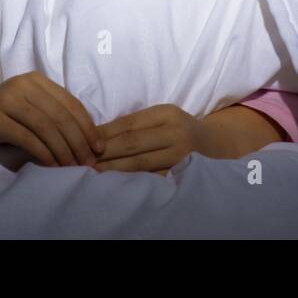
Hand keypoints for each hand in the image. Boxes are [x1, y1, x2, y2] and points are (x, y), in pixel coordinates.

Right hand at [0, 72, 104, 166]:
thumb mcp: (28, 108)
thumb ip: (52, 115)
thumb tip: (88, 140)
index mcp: (36, 80)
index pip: (71, 103)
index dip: (88, 127)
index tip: (98, 148)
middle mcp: (23, 85)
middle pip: (61, 116)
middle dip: (79, 143)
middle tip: (88, 164)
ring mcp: (7, 100)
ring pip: (47, 128)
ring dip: (64, 151)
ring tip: (72, 168)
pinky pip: (28, 138)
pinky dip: (45, 154)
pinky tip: (53, 166)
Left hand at [92, 104, 214, 175]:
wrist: (214, 145)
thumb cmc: (179, 129)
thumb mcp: (162, 118)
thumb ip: (137, 124)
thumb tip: (98, 134)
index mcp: (167, 114)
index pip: (129, 123)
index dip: (105, 133)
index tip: (85, 141)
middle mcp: (175, 133)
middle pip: (133, 143)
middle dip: (106, 152)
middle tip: (83, 159)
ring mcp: (180, 156)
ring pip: (141, 164)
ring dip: (114, 169)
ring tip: (93, 172)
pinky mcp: (181, 175)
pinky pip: (152, 178)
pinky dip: (132, 181)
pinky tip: (117, 183)